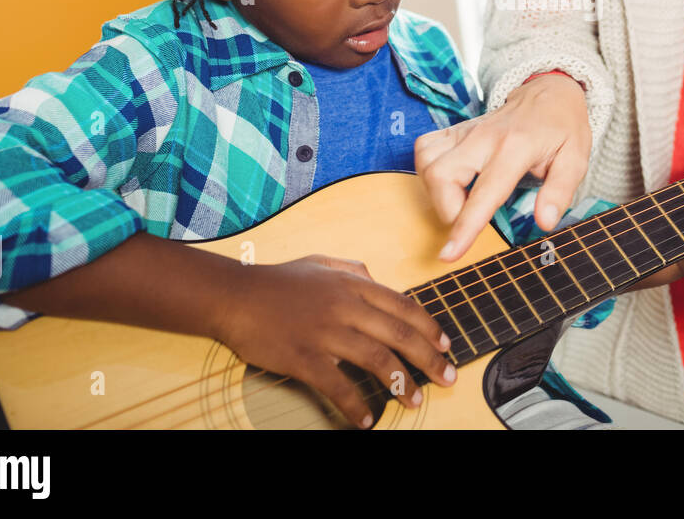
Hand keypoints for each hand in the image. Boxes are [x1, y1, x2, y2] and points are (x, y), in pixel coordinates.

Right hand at [219, 254, 455, 428]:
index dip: (429, 328)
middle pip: (399, 335)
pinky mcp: (304, 357)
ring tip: (415, 402)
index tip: (446, 346)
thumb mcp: (321, 262)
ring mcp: (325, 332)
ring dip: (401, 384)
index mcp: (353, 284)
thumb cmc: (278, 281)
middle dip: (429, 359)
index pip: (404, 306)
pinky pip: (338, 386)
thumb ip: (353, 269)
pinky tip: (367, 420)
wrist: (234, 296)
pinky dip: (356, 406)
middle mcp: (345, 306)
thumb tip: (377, 279)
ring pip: (376, 359)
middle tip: (448, 378)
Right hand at [415, 73, 589, 260]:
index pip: (484, 193)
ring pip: (427, 162)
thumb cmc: (563, 128)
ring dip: (436, 192)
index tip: (449, 254)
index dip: (465, 227)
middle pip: (441, 176)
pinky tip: (450, 180)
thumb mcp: (576, 159)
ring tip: (462, 201)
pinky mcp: (455, 129)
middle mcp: (484, 138)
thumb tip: (545, 222)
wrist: (550, 92)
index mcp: (515, 148)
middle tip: (470, 219)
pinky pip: (424, 148)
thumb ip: (560, 191)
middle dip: (447, 210)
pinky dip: (428, 170)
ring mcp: (466, 131)